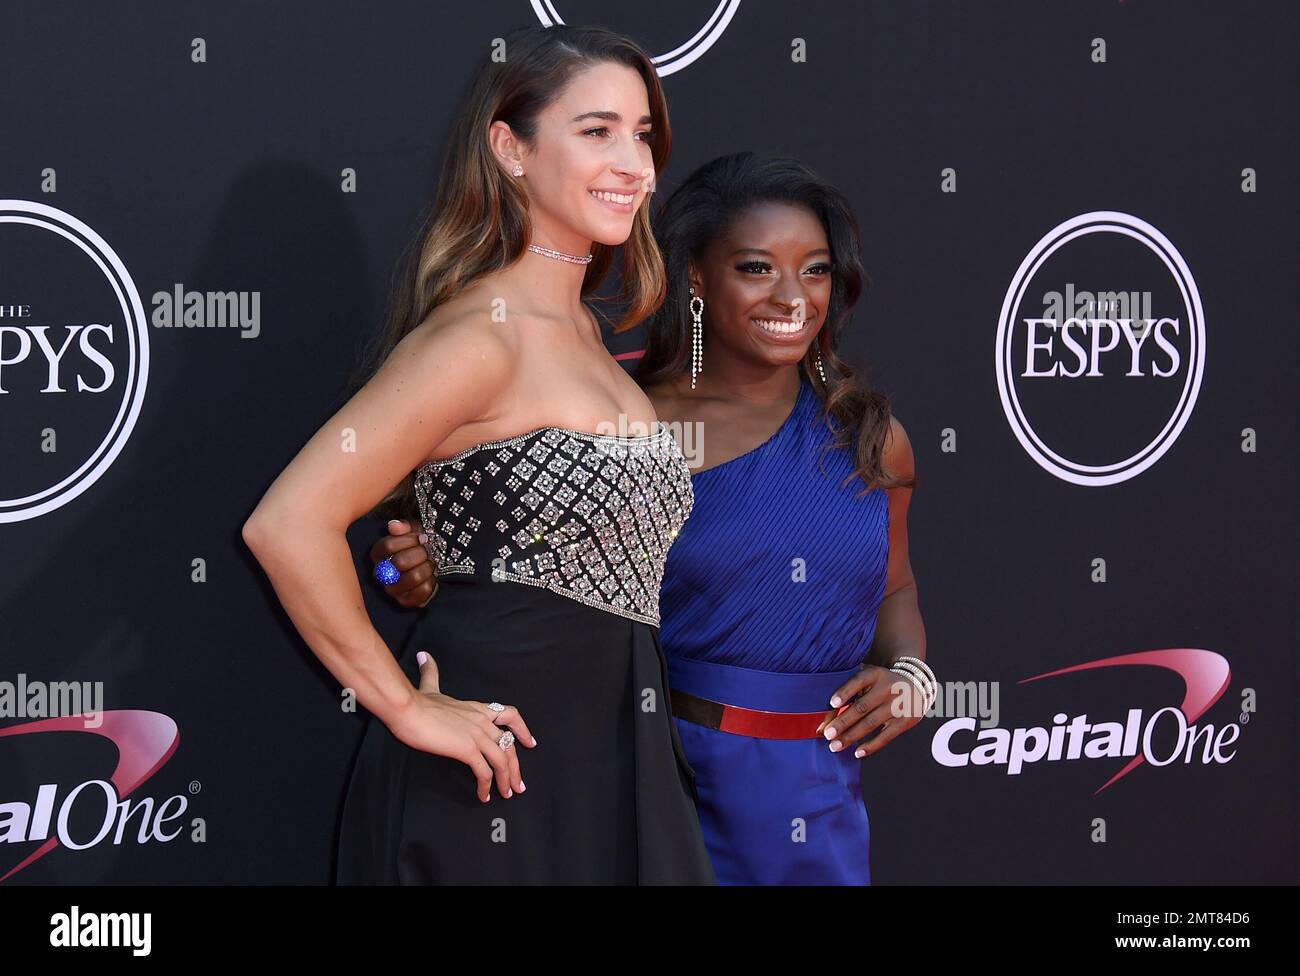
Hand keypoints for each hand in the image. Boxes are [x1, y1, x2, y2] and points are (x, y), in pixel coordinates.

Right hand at [371, 518, 436, 608]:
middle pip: (401, 562)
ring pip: (413, 577)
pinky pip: (422, 592)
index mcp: (378, 554)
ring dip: (427, 567)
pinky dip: (432, 582)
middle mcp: (381, 574)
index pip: (388, 545)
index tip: (421, 537)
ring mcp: (392, 589)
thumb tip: (394, 526)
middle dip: (420, 554)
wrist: (427, 564)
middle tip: (427, 551)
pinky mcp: (405, 601)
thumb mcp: (411, 531)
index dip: (409, 540)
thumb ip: (403, 527)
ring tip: (430, 563)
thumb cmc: (416, 546)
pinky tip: (431, 577)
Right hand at [390, 651, 537, 801]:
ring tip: (506, 793)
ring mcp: (476, 734)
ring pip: (502, 760)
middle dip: (516, 766)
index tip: (530, 743)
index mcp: (477, 708)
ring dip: (506, 780)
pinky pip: (485, 771)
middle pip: (510, 744)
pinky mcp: (467, 748)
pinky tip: (484, 795)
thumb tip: (425, 656)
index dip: (523, 730)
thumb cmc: (416, 701)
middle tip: (518, 784)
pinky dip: (487, 785)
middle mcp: (482, 721)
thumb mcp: (429, 685)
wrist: (407, 708)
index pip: (510, 715)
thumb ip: (431, 673)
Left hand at [815, 664, 925, 758]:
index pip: (858, 681)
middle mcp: (887, 688)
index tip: (832, 703)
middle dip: (843, 722)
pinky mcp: (906, 720)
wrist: (916, 683)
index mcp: (875, 674)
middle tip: (827, 734)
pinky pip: (886, 736)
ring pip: (871, 723)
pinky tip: (857, 752)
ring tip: (835, 746)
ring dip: (851, 736)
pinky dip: (871, 745)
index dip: (845, 692)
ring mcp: (898, 705)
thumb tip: (824, 719)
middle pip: (862, 707)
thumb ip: (849, 692)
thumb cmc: (881, 684)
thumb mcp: (869, 679)